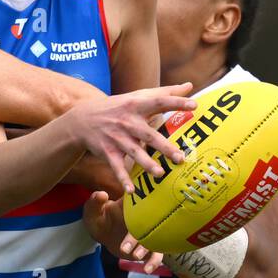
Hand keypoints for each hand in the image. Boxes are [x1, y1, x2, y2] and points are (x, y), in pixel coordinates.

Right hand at [68, 83, 196, 195]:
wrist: (82, 119)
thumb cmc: (118, 107)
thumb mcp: (137, 96)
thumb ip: (165, 92)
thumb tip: (190, 85)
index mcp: (137, 106)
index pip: (159, 102)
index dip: (176, 102)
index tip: (194, 106)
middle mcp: (128, 122)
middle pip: (148, 134)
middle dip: (164, 146)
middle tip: (180, 157)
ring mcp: (117, 138)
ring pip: (134, 152)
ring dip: (146, 164)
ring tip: (160, 174)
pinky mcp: (108, 152)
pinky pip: (116, 167)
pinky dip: (123, 179)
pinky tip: (131, 191)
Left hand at [83, 191, 164, 273]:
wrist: (104, 232)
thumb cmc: (98, 216)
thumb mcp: (93, 209)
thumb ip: (95, 202)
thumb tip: (101, 194)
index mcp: (133, 204)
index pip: (143, 200)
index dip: (145, 201)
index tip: (138, 207)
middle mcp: (145, 217)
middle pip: (149, 223)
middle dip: (139, 234)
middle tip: (125, 246)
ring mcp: (149, 232)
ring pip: (155, 239)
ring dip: (148, 248)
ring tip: (136, 256)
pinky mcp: (150, 246)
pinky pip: (156, 254)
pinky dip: (154, 262)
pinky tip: (147, 270)